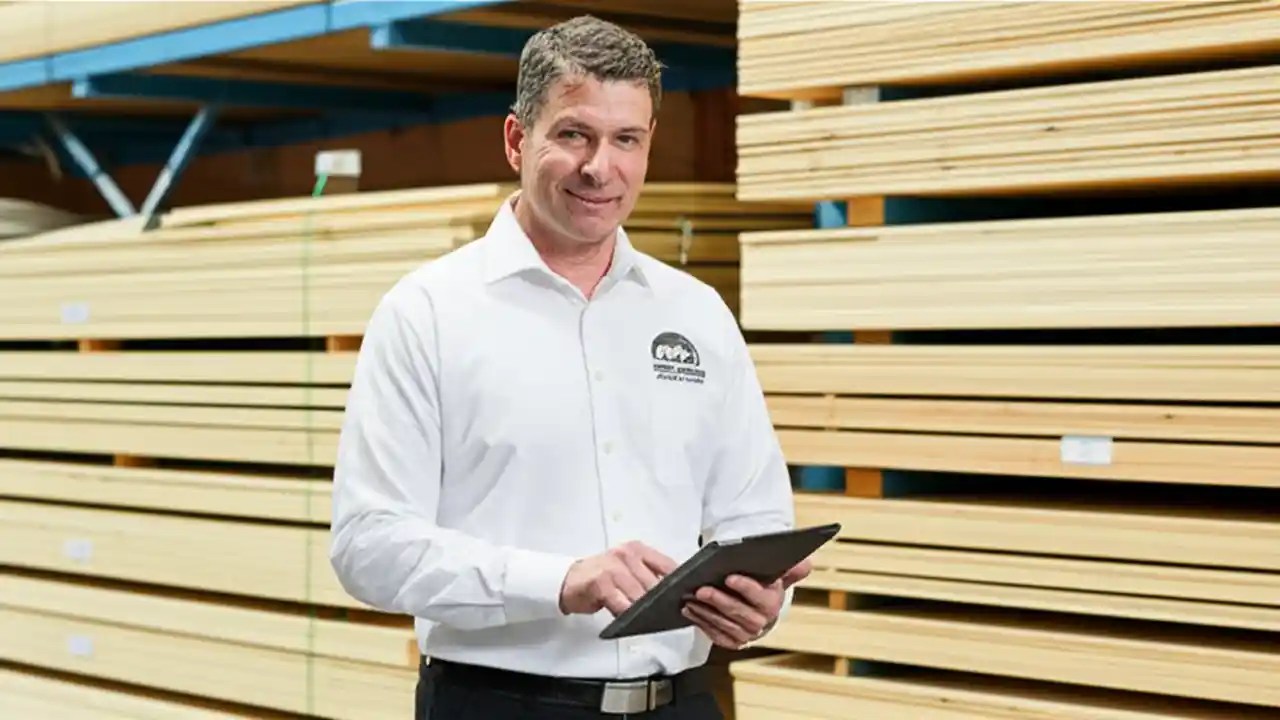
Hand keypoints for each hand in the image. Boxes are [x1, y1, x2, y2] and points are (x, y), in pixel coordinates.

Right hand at [559, 541, 677, 615]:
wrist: (568, 581)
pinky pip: (622, 604)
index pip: (668, 566)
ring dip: (646, 611)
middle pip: (656, 584)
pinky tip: (629, 619)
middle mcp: (627, 555)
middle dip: (663, 602)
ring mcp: (614, 568)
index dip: (680, 583)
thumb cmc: (601, 577)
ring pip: (641, 596)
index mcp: (638, 550)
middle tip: (670, 615)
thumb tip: (677, 593)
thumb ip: (649, 575)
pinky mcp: (601, 583)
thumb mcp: (628, 569)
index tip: (688, 597)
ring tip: (651, 620)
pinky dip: (628, 615)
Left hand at [681, 558, 811, 648]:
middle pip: (740, 614)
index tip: (730, 577)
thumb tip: (806, 563)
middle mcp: (761, 623)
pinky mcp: (732, 642)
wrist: (753, 605)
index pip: (762, 598)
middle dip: (720, 601)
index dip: (746, 588)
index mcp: (773, 604)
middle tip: (702, 589)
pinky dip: (702, 622)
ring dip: (707, 612)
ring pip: (725, 625)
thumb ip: (790, 568)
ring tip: (691, 598)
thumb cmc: (762, 586)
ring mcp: (746, 635)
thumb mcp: (775, 574)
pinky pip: (716, 635)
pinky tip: (690, 610)